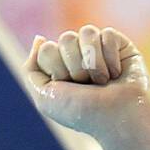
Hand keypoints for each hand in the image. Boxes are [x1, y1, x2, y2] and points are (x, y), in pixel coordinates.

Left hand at [22, 26, 149, 137]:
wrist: (117, 118)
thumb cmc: (81, 112)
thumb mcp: (44, 98)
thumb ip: (31, 69)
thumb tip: (40, 39)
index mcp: (58, 68)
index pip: (47, 49)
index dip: (56, 69)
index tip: (67, 88)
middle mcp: (77, 56)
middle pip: (66, 39)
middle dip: (75, 66)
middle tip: (86, 86)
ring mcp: (98, 49)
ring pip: (87, 32)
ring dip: (93, 62)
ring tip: (102, 81)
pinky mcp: (119, 44)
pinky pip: (107, 34)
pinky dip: (110, 57)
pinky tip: (116, 73)